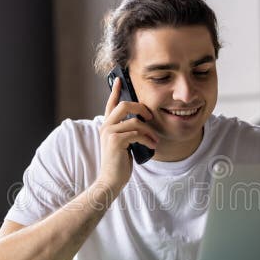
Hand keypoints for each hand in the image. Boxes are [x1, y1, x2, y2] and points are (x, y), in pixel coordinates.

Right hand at [96, 78, 158, 193]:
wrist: (111, 180)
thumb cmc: (118, 163)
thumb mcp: (123, 144)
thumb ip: (127, 132)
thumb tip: (141, 123)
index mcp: (106, 125)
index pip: (111, 103)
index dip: (115, 90)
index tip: (120, 79)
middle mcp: (106, 126)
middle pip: (125, 105)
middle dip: (141, 108)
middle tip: (150, 117)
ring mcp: (110, 133)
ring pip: (134, 121)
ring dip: (149, 130)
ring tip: (154, 140)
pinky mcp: (116, 141)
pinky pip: (137, 133)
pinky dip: (148, 139)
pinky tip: (152, 146)